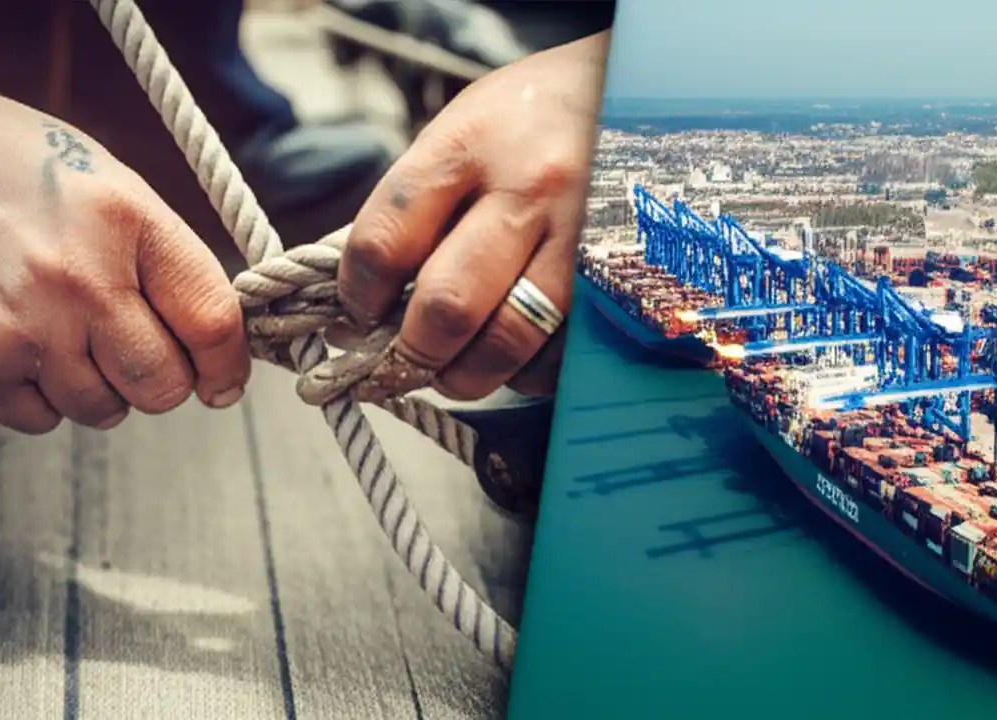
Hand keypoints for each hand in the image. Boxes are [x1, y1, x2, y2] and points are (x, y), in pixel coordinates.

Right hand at [0, 86, 249, 433]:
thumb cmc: (33, 171)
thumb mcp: (122, 194)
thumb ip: (174, 269)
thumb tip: (218, 354)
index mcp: (128, 221)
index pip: (210, 322)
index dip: (228, 364)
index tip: (224, 379)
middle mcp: (76, 277)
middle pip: (162, 385)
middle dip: (166, 378)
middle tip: (143, 347)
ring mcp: (21, 323)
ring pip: (104, 410)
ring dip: (105, 388)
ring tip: (79, 334)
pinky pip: (40, 418)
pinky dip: (48, 396)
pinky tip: (36, 345)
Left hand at [336, 31, 608, 400]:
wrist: (640, 91)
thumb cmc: (537, 117)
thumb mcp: (466, 128)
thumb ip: (420, 204)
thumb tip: (371, 297)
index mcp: (470, 143)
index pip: (385, 241)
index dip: (357, 296)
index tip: (356, 316)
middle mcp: (530, 188)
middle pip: (448, 304)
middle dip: (412, 353)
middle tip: (402, 362)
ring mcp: (584, 234)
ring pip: (510, 341)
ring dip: (467, 375)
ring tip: (453, 371)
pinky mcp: (625, 273)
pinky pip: (564, 353)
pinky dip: (529, 372)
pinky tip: (515, 355)